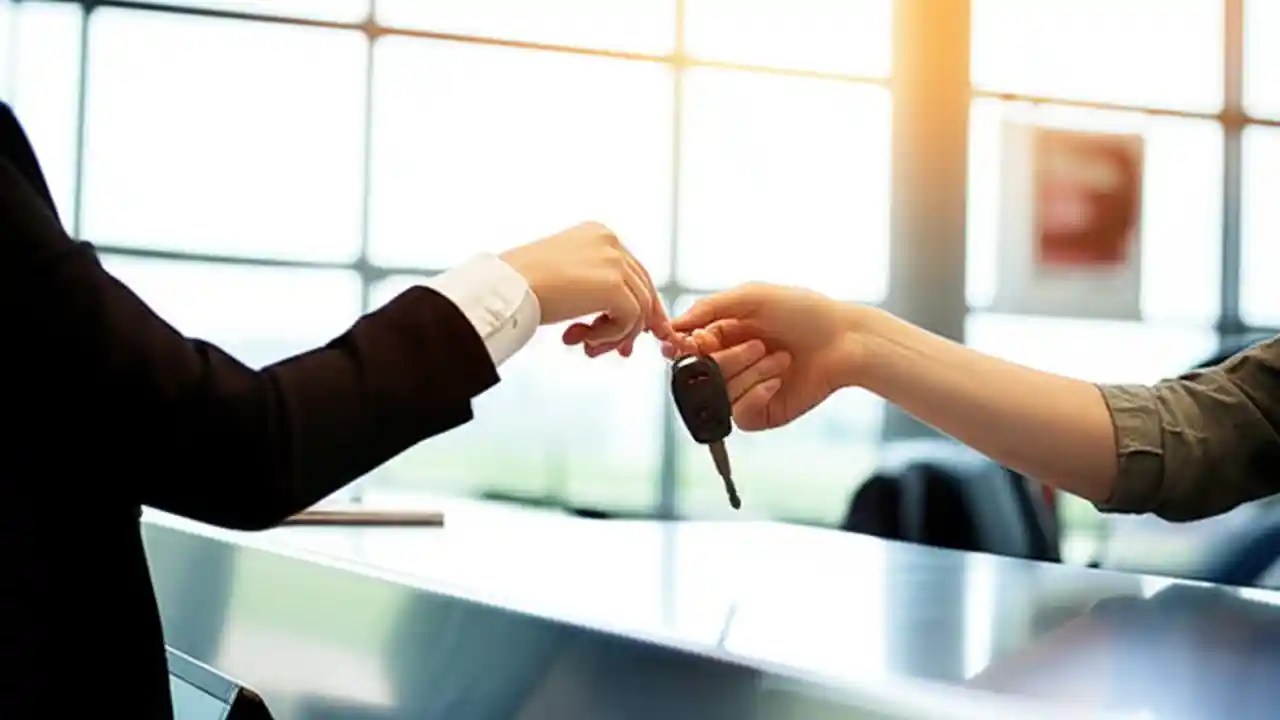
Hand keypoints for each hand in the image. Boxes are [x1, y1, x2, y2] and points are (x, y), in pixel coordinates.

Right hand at [500, 222, 676, 356]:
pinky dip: (609, 336)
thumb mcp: (566, 276)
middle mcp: (610, 242)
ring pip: (639, 309)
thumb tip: (619, 314)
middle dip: (631, 327)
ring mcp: (614, 262)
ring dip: (613, 336)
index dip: (636, 306)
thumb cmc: (520, 283)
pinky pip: (630, 320)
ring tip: (586, 344)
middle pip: (642, 291)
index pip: (634, 273)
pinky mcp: (614, 285)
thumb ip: (595, 287)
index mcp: (598, 234)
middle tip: (619, 350)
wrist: (505, 287)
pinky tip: (583, 337)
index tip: (635, 329)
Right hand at [661, 283, 863, 429]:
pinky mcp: (764, 412)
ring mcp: (747, 389)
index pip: (690, 348)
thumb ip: (709, 307)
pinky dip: (755, 395)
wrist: (845, 341)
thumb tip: (674, 324)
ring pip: (720, 395)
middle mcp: (734, 363)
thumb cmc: (804, 312)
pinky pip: (741, 415)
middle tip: (758, 345)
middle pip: (701, 374)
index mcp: (727, 334)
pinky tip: (777, 381)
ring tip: (781, 359)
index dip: (686, 348)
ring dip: (750, 374)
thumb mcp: (752, 296)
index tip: (685, 345)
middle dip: (729, 359)